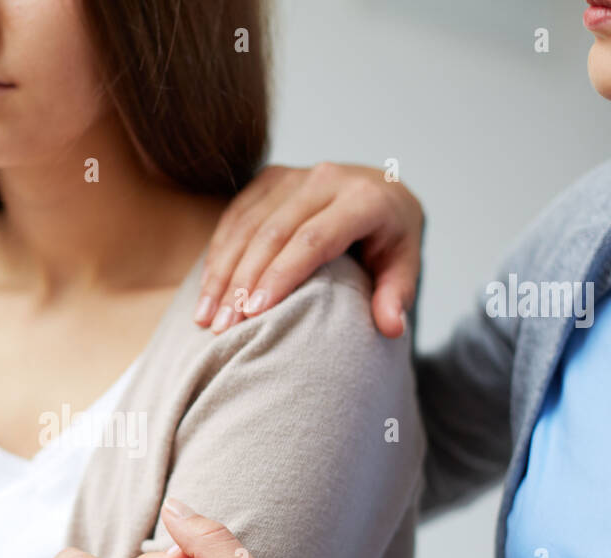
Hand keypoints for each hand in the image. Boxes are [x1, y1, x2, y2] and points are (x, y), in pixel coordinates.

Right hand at [196, 162, 423, 337]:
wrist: (381, 190)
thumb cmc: (391, 238)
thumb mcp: (405, 264)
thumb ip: (397, 295)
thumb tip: (391, 328)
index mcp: (364, 199)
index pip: (313, 239)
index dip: (280, 275)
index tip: (254, 313)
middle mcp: (326, 179)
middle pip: (272, 233)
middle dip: (242, 282)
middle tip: (223, 327)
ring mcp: (293, 175)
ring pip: (246, 225)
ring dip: (221, 273)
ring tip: (205, 317)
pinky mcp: (269, 178)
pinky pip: (235, 216)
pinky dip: (218, 255)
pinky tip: (207, 291)